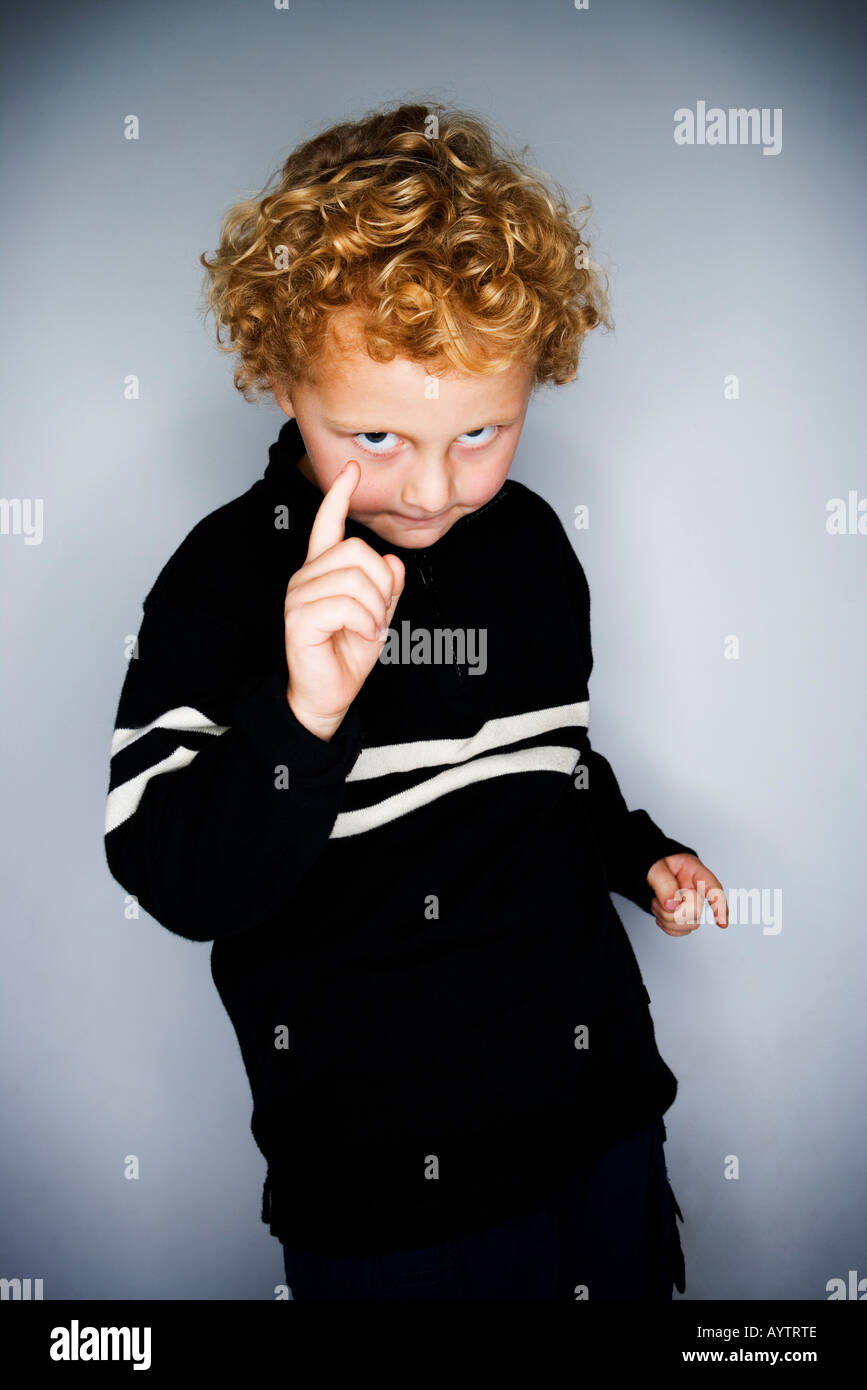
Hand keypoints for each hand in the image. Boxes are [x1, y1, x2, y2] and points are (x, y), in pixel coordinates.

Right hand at [283, 458, 404, 738]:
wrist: (329, 694)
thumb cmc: (347, 654)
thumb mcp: (378, 615)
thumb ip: (386, 587)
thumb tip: (393, 562)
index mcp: (323, 570)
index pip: (327, 524)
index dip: (339, 495)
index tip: (351, 468)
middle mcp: (306, 576)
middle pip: (356, 550)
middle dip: (382, 584)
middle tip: (379, 615)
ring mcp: (299, 595)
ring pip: (355, 578)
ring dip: (375, 608)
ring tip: (369, 629)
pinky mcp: (298, 618)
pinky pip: (345, 604)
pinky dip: (365, 622)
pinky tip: (362, 635)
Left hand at [646, 853, 727, 936]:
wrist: (643, 868)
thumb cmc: (652, 862)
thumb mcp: (654, 866)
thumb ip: (664, 883)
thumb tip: (673, 905)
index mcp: (693, 870)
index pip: (713, 888)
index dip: (719, 905)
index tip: (722, 922)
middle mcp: (695, 888)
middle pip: (697, 912)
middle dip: (674, 911)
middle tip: (656, 900)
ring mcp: (690, 903)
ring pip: (690, 925)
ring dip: (667, 918)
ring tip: (656, 903)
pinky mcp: (682, 915)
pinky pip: (680, 930)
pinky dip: (666, 925)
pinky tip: (660, 912)